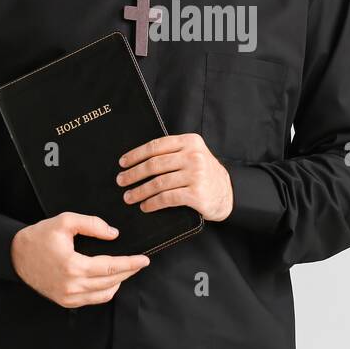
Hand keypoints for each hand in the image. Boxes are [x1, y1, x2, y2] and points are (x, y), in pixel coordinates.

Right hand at [11, 212, 150, 307]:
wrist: (16, 255)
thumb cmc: (40, 237)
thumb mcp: (65, 221)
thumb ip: (92, 224)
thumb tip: (114, 234)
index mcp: (73, 266)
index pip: (111, 267)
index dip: (131, 263)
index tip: (144, 259)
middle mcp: (72, 286)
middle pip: (111, 281)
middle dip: (129, 271)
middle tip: (139, 262)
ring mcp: (68, 297)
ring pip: (105, 293)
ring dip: (119, 281)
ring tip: (126, 269)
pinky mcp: (65, 301)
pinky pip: (94, 299)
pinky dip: (106, 290)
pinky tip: (110, 279)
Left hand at [116, 132, 233, 221]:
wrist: (228, 194)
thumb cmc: (204, 175)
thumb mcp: (193, 155)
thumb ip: (173, 153)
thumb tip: (138, 161)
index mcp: (190, 142)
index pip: (156, 146)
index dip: (136, 154)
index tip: (122, 163)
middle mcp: (194, 156)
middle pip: (154, 164)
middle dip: (133, 174)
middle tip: (121, 181)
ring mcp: (196, 175)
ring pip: (158, 183)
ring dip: (140, 191)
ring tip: (129, 196)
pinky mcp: (196, 193)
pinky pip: (167, 198)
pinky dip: (152, 203)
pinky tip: (145, 206)